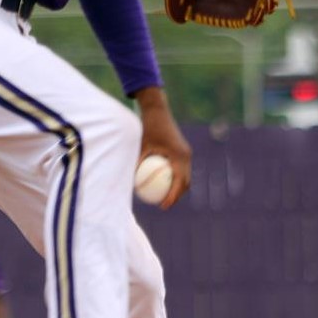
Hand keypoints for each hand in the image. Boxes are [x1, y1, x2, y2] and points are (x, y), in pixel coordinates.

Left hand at [132, 87, 191, 208]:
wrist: (157, 111)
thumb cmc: (147, 128)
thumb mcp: (140, 147)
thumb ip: (137, 165)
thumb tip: (131, 184)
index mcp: (179, 156)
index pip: (179, 182)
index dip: (173, 196)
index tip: (163, 206)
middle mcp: (186, 155)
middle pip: (186, 182)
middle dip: (177, 196)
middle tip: (163, 205)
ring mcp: (186, 153)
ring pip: (185, 176)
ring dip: (177, 188)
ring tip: (164, 198)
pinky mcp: (183, 151)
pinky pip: (181, 169)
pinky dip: (175, 178)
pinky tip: (161, 184)